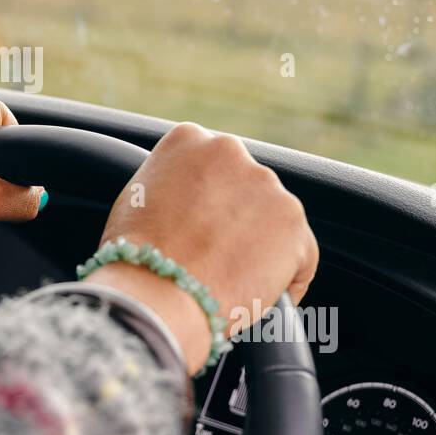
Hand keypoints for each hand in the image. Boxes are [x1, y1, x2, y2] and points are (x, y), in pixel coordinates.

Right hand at [83, 123, 317, 372]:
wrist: (156, 292)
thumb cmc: (135, 256)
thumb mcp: (136, 199)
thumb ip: (168, 184)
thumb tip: (182, 201)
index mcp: (187, 139)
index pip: (212, 166)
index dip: (208, 202)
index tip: (201, 226)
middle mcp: (229, 151)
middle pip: (244, 188)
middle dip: (236, 219)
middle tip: (216, 256)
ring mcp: (265, 183)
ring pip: (272, 219)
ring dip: (260, 245)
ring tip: (233, 279)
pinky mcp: (292, 220)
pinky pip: (300, 253)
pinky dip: (287, 277)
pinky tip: (263, 294)